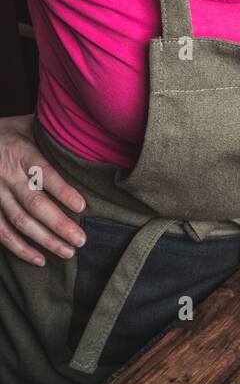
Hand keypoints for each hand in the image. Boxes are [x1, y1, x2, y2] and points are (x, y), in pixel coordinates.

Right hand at [0, 114, 86, 265]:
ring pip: (20, 222)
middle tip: (81, 240)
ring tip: (68, 252)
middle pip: (34, 204)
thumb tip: (88, 130)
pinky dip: (19, 248)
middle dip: (59, 225)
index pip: (44, 174)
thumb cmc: (7, 132)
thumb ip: (51, 131)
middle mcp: (7, 175)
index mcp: (22, 152)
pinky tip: (40, 259)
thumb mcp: (26, 124)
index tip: (82, 206)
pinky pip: (1, 232)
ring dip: (45, 240)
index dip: (62, 191)